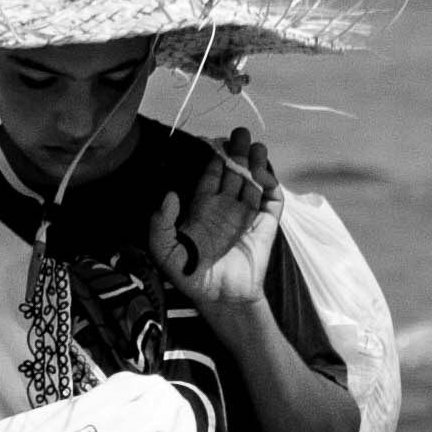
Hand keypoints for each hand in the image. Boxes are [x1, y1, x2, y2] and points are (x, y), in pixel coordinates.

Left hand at [149, 126, 278, 307]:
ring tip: (254, 145)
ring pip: (253, 180)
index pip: (210, 175)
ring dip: (254, 161)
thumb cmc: (191, 277)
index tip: (212, 139)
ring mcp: (247, 215)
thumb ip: (160, 224)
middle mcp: (226, 207)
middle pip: (233, 171)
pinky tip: (263, 172)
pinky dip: (270, 182)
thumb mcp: (165, 251)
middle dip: (236, 151)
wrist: (222, 299)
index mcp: (203, 209)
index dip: (212, 157)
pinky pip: (271, 199)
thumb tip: (169, 194)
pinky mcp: (266, 225)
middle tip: (239, 131)